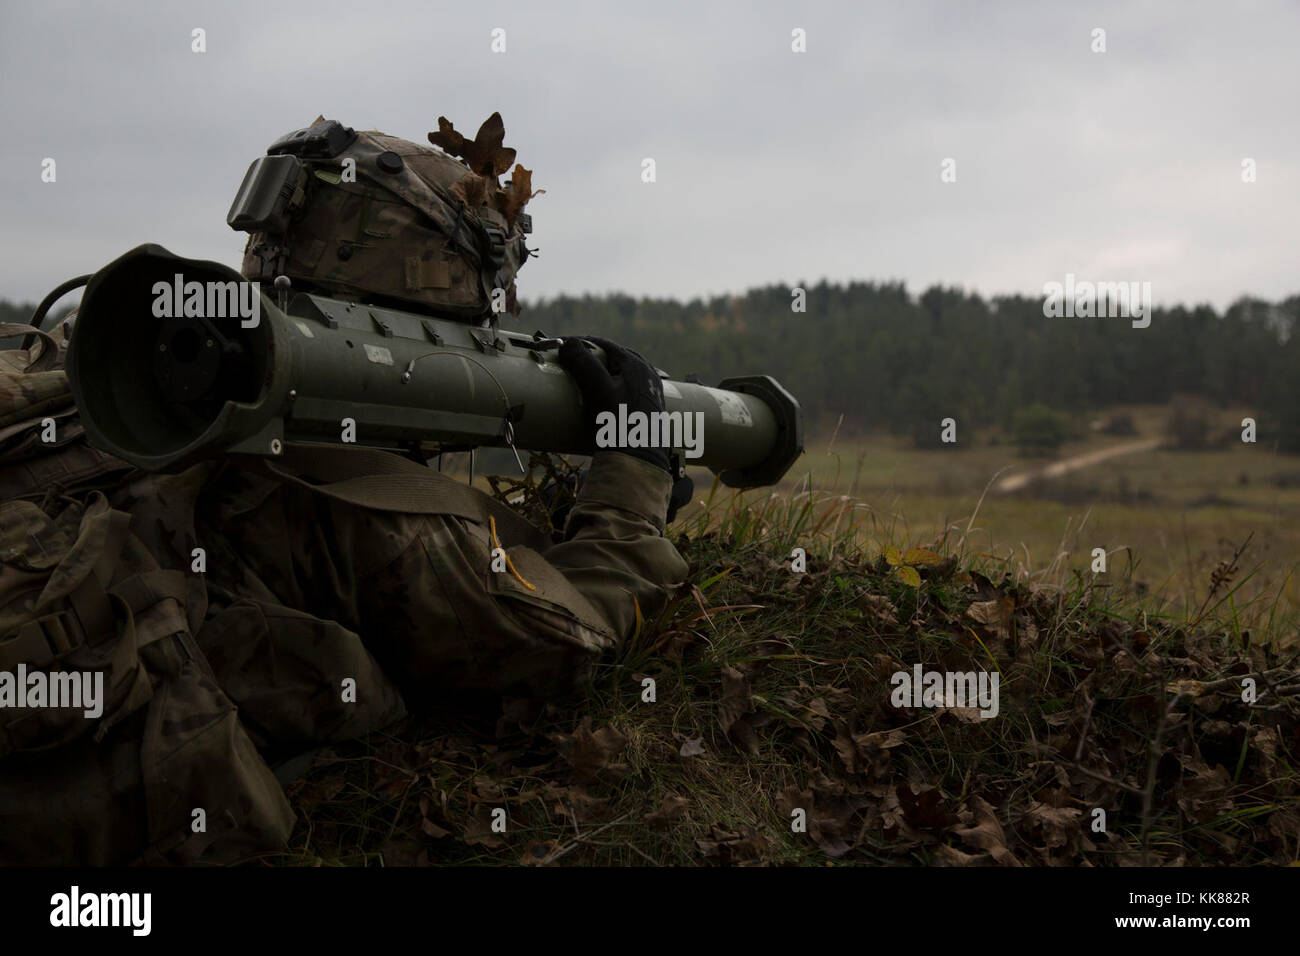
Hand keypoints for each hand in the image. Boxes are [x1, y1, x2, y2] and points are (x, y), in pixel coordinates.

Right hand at [558, 336, 670, 473]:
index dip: (578, 343)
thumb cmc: (620, 425)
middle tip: (567, 363)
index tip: (559, 348)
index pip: (602, 344)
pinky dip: (610, 386)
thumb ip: (584, 363)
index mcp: (636, 364)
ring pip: (620, 373)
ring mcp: (649, 390)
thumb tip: (568, 343)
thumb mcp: (598, 390)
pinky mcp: (649, 406)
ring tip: (581, 379)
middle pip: (612, 357)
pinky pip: (626, 388)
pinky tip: (601, 396)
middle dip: (589, 357)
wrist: (639, 461)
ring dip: (600, 372)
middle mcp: (646, 373)